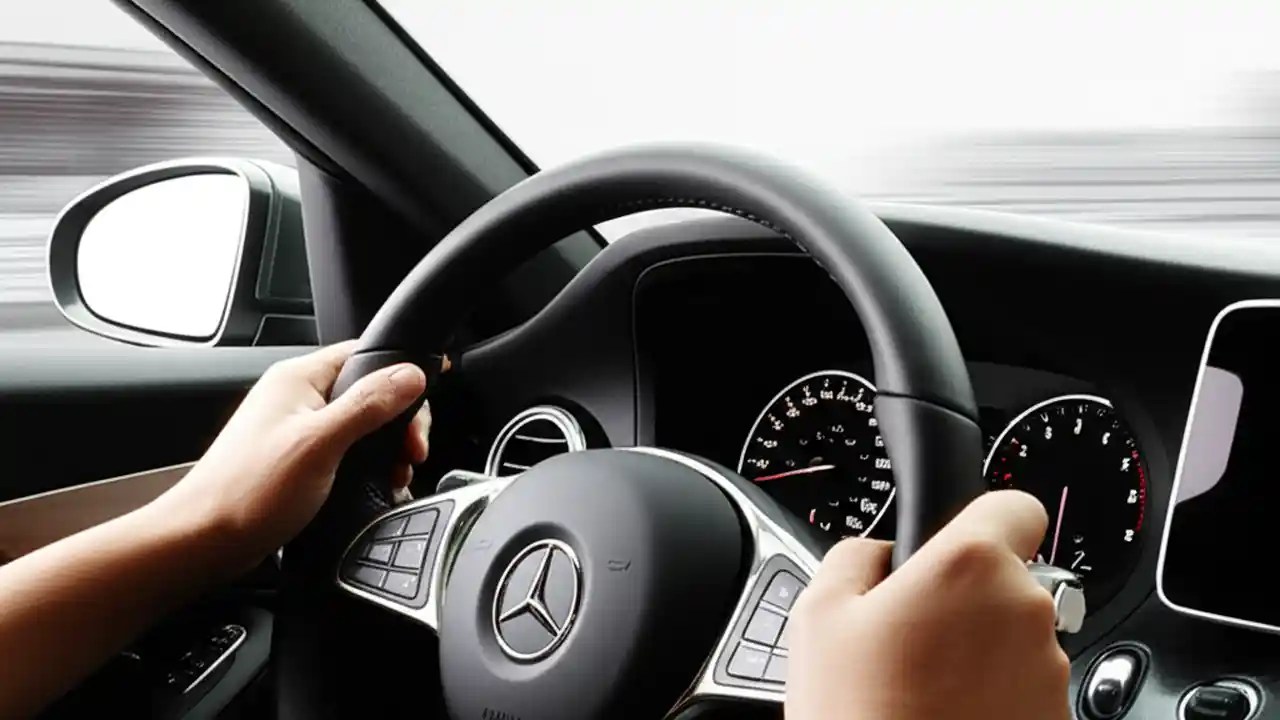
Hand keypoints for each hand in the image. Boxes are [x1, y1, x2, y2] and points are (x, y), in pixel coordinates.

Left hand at [149, 341, 430, 575]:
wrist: (204, 541)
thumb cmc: (248, 492)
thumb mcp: (320, 443)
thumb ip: (368, 405)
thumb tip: (411, 374)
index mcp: (298, 379)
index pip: (365, 354)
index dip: (402, 371)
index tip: (428, 396)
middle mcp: (296, 398)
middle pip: (369, 390)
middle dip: (399, 420)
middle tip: (411, 451)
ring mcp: (296, 429)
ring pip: (360, 424)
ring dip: (386, 447)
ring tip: (396, 473)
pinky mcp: (297, 460)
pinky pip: (346, 450)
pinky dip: (367, 465)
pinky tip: (377, 485)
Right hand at [785, 491, 1069, 719]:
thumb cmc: (856, 715)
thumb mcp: (818, 615)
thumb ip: (857, 555)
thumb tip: (879, 552)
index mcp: (971, 566)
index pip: (1013, 504)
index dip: (979, 518)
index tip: (953, 544)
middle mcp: (1026, 611)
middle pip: (1006, 576)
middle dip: (963, 597)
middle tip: (909, 637)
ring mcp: (1048, 671)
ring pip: (1015, 635)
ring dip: (979, 650)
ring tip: (921, 688)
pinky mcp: (1055, 718)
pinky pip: (1023, 686)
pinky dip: (992, 695)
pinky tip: (944, 714)